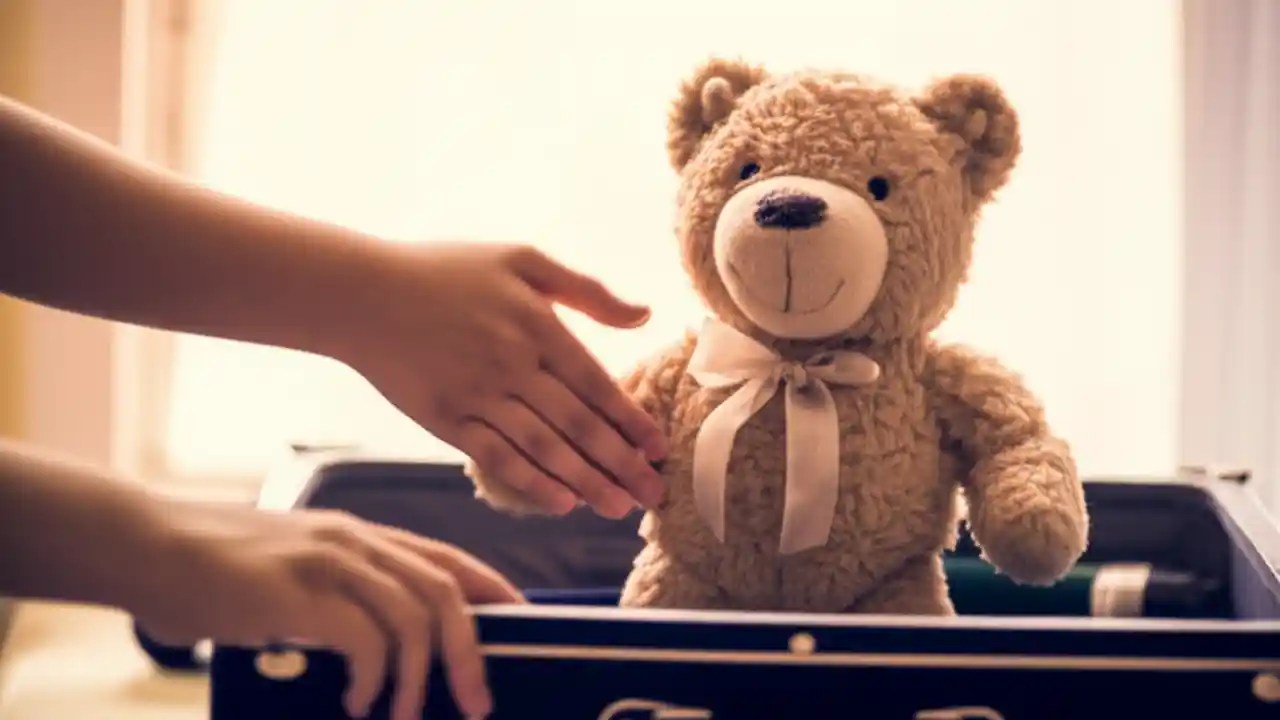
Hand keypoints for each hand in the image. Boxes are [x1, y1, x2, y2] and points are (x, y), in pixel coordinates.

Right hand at [135, 504, 520, 719]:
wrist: (149, 544)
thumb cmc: (218, 566)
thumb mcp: (296, 566)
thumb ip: (342, 593)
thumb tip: (382, 648)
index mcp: (361, 535)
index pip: (448, 558)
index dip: (494, 587)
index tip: (523, 621)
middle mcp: (356, 540)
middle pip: (445, 592)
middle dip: (470, 651)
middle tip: (475, 701)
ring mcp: (328, 560)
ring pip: (414, 616)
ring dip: (418, 677)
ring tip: (399, 713)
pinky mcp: (297, 589)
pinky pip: (364, 637)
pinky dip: (372, 676)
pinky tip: (356, 699)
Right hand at [336, 242, 667, 517]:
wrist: (363, 293)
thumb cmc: (446, 270)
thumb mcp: (521, 259)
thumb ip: (585, 290)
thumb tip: (643, 315)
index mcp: (537, 326)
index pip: (597, 384)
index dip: (631, 420)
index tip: (659, 448)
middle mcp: (513, 364)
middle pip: (578, 425)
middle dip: (621, 463)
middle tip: (653, 493)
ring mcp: (478, 396)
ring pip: (544, 448)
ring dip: (586, 481)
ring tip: (618, 506)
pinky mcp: (446, 420)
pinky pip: (497, 458)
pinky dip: (532, 483)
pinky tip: (562, 503)